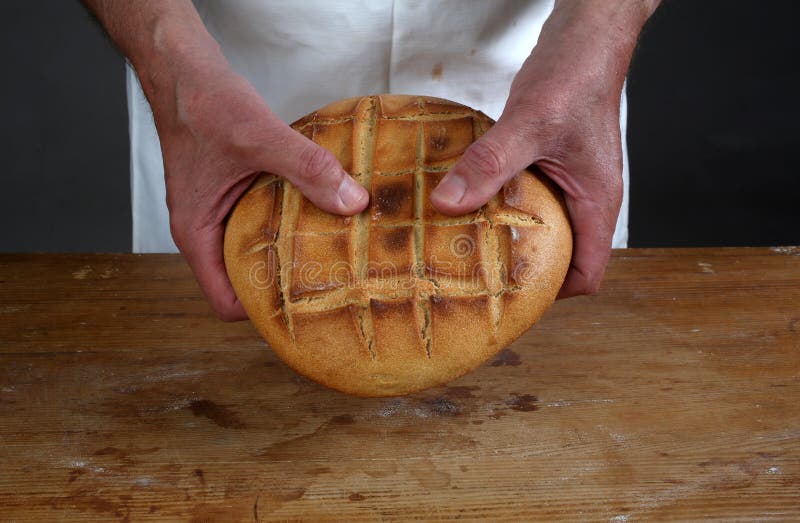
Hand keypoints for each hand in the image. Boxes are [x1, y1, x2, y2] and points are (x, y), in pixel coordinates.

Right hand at [157, 65, 368, 319]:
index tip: (306, 310)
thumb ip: (308, 169)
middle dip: (285, 287)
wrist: (184, 70)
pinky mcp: (232, 193)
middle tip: (332, 287)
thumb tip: (354, 203)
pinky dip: (287, 223)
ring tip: (334, 257)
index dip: (263, 312)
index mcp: (199, 234)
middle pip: (246, 281)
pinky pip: (261, 222)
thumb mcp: (261, 137)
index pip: (227, 303)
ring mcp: (219, 213)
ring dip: (289, 254)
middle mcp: (206, 231)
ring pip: (255, 251)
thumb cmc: (204, 104)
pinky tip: (321, 214)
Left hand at [430, 70, 622, 297]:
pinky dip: (502, 205)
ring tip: (468, 249)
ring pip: (542, 227)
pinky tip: (470, 201)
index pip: (587, 274)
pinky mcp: (549, 161)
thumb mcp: (529, 124)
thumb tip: (449, 202)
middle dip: (524, 272)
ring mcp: (568, 180)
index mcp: (597, 202)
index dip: (554, 295)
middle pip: (562, 257)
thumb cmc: (577, 76)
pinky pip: (527, 197)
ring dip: (509, 239)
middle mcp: (586, 198)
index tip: (513, 301)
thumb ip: (489, 165)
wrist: (584, 36)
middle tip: (479, 280)